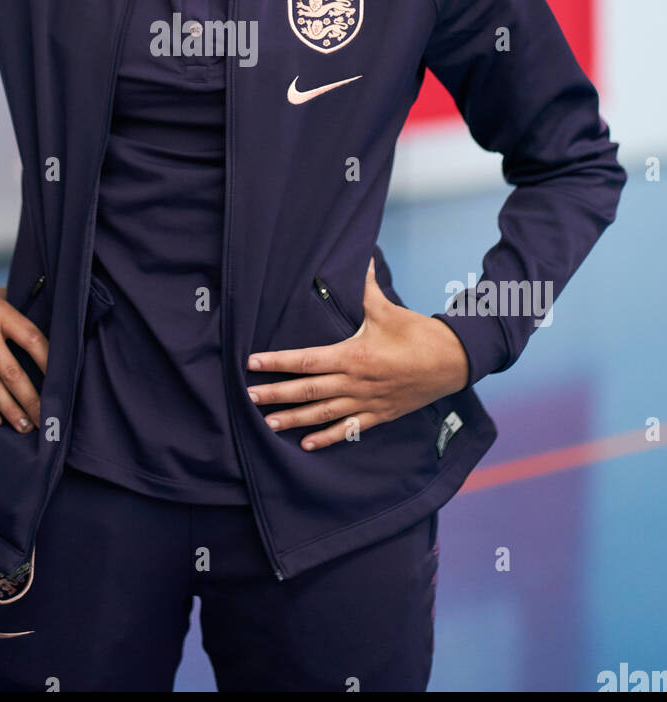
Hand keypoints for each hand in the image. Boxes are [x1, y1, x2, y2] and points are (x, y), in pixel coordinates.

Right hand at [0, 266, 48, 431]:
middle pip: (14, 372)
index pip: (33, 340)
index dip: (50, 363)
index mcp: (0, 312)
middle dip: (32, 400)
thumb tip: (39, 312)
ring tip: (25, 427)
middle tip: (47, 419)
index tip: (62, 382)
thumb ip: (12, 305)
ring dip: (10, 410)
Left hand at [246, 257, 469, 450]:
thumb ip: (366, 287)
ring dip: (294, 419)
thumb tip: (360, 257)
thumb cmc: (418, 334)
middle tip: (248, 398)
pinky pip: (349, 430)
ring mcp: (366, 402)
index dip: (277, 363)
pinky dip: (327, 438)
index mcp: (353, 356)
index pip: (306, 360)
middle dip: (276, 394)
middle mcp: (355, 382)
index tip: (252, 363)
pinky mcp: (379, 415)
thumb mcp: (387, 309)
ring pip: (323, 414)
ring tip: (268, 424)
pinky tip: (307, 444)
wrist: (453, 362)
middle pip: (307, 391)